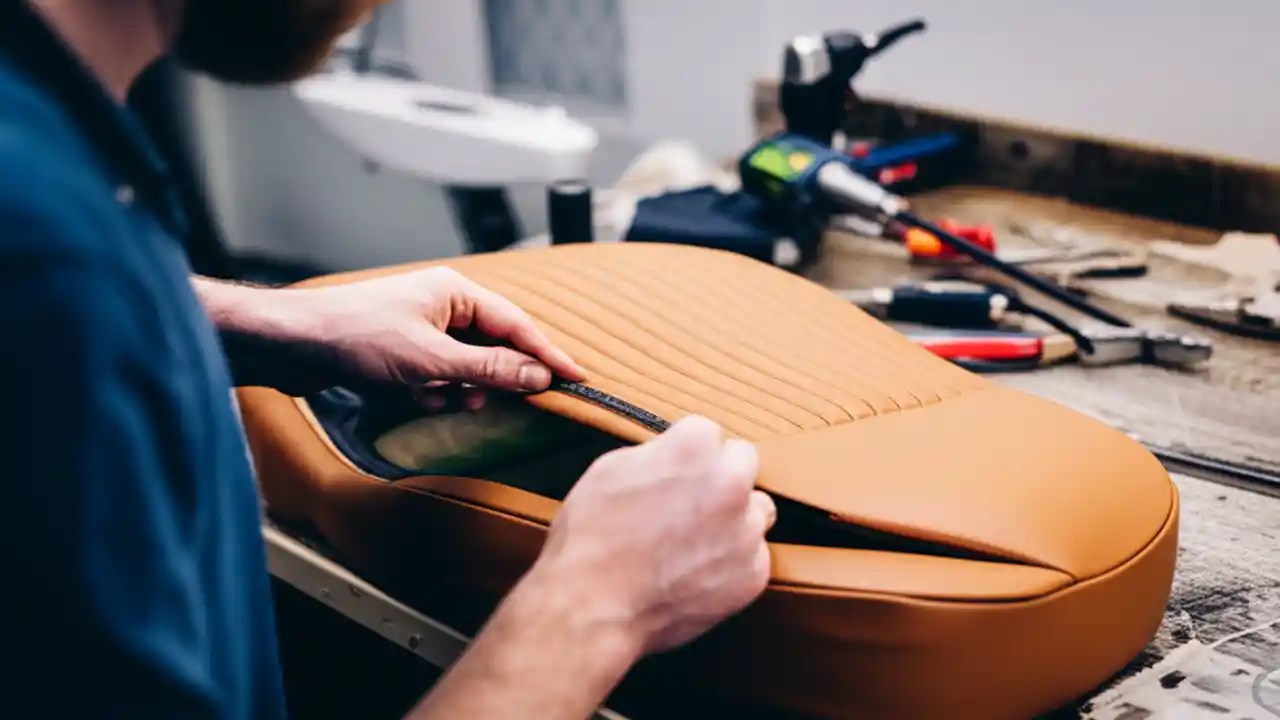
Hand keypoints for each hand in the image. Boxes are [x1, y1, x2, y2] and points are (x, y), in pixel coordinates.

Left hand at [199, 269, 585, 400]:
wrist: (290, 346)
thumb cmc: (356, 339)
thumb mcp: (431, 360)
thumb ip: (490, 369)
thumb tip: (539, 376)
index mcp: (454, 292)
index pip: (517, 325)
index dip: (548, 354)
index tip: (577, 378)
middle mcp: (442, 305)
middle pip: (493, 348)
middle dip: (488, 378)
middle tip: (485, 399)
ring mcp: (422, 329)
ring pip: (465, 368)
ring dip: (455, 389)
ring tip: (433, 396)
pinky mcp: (403, 353)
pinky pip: (438, 378)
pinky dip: (430, 393)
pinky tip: (408, 397)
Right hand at [530, 416, 775, 654]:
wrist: (592, 608)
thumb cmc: (591, 538)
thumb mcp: (611, 469)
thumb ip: (658, 454)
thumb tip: (675, 457)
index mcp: (695, 446)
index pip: (708, 433)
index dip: (687, 455)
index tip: (674, 473)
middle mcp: (731, 482)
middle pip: (743, 463)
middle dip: (721, 477)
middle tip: (689, 504)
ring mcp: (747, 530)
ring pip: (757, 511)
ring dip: (735, 520)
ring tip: (694, 543)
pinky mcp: (754, 574)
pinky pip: (753, 558)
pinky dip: (731, 564)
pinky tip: (695, 574)